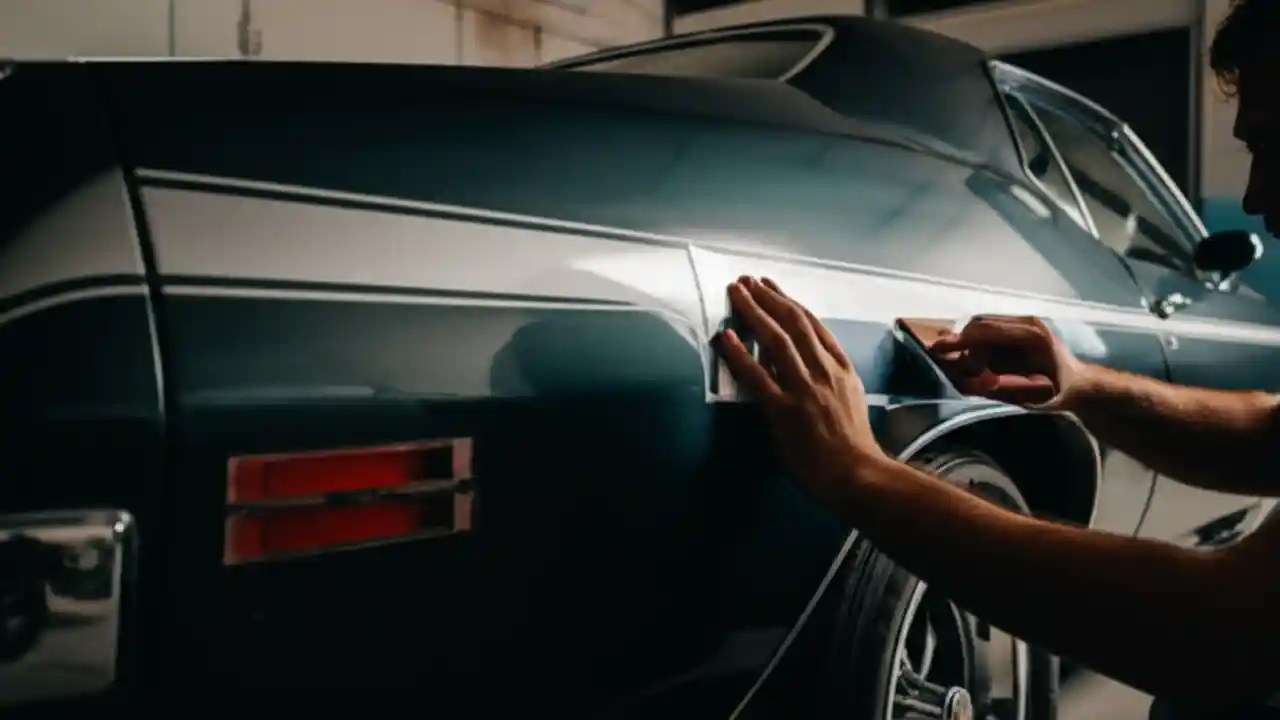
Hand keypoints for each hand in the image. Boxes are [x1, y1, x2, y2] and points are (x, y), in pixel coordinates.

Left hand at [715, 277, 886, 506]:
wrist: (858, 475)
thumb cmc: (854, 445)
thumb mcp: (852, 399)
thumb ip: (833, 376)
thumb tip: (812, 361)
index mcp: (840, 368)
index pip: (812, 325)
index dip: (789, 302)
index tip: (772, 288)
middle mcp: (822, 371)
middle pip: (793, 323)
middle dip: (768, 297)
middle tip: (748, 280)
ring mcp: (803, 389)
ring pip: (776, 340)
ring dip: (753, 312)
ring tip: (736, 293)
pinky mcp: (784, 410)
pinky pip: (757, 376)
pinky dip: (740, 354)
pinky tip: (726, 337)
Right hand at [929, 315, 1086, 408]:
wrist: (1080, 385)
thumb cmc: (1058, 395)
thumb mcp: (1030, 396)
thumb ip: (999, 388)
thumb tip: (967, 382)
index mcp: (1032, 336)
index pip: (985, 329)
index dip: (959, 339)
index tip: (938, 350)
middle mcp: (1028, 323)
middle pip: (980, 323)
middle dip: (960, 340)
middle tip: (941, 356)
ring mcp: (1026, 321)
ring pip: (983, 322)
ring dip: (968, 339)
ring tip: (960, 358)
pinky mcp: (1022, 325)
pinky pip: (991, 326)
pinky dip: (978, 339)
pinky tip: (975, 353)